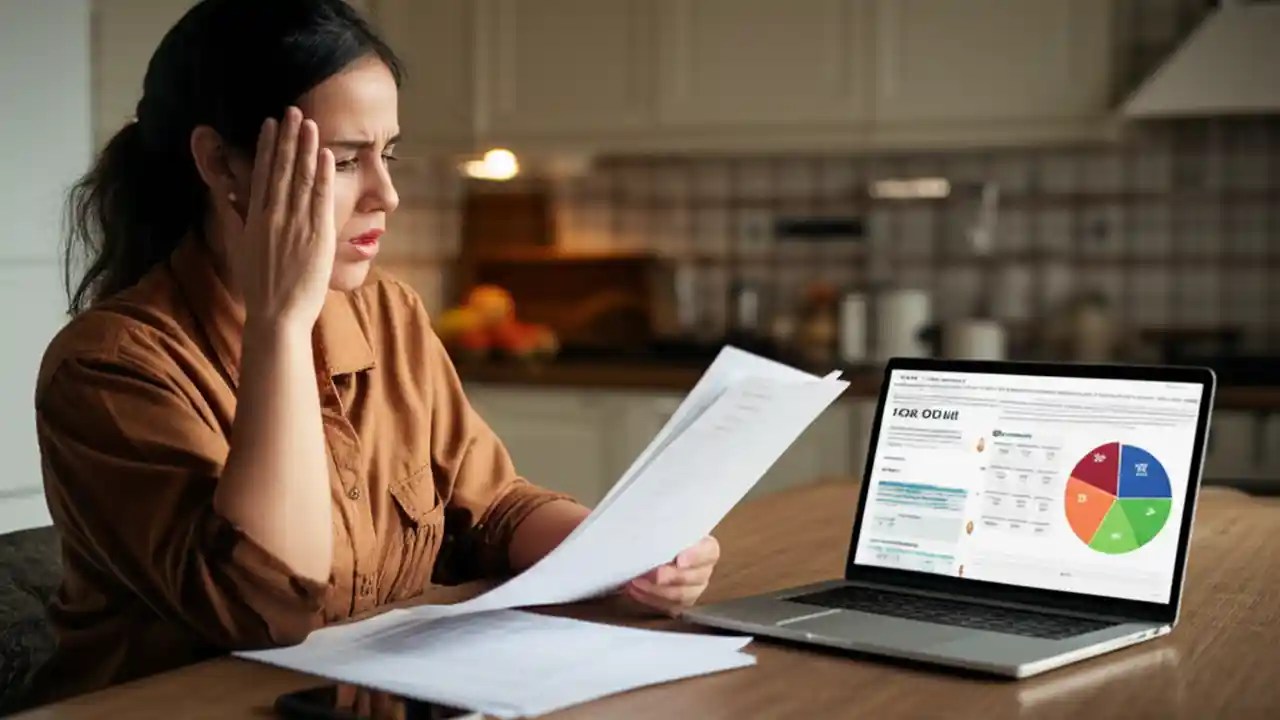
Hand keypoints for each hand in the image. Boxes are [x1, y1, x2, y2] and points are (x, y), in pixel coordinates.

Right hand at [231, 106, 335, 329]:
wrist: (277, 314)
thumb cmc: (261, 286)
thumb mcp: (241, 247)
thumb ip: (237, 219)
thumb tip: (231, 198)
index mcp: (255, 218)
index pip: (262, 174)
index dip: (267, 147)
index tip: (270, 124)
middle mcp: (274, 216)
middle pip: (282, 169)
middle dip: (288, 138)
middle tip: (292, 110)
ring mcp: (296, 224)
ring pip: (302, 178)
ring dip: (306, 148)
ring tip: (309, 123)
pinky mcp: (317, 235)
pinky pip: (321, 198)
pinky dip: (323, 174)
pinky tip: (325, 153)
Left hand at [624, 536, 719, 615]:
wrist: (656, 549)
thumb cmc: (662, 535)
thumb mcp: (667, 527)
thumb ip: (665, 529)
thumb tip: (653, 525)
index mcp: (706, 547)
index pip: (709, 552)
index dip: (695, 557)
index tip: (679, 560)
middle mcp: (704, 570)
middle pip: (695, 577)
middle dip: (670, 577)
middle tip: (650, 573)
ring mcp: (694, 589)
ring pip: (682, 595)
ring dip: (656, 591)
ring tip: (636, 582)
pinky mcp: (680, 603)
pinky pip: (668, 606)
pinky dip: (650, 599)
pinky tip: (635, 590)